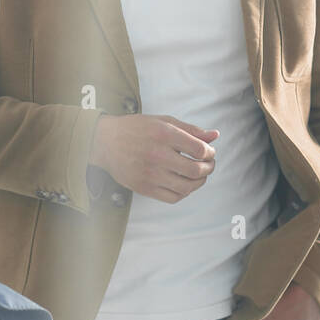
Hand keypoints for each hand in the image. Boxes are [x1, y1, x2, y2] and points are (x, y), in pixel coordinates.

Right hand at [90, 114, 218, 203]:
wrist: (105, 142)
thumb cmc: (136, 129)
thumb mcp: (164, 121)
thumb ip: (191, 129)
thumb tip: (215, 135)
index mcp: (163, 134)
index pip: (198, 149)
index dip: (210, 152)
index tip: (209, 152)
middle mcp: (157, 155)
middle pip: (195, 170)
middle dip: (209, 168)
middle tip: (209, 164)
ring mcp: (150, 174)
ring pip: (187, 187)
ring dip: (200, 182)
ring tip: (200, 174)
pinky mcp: (144, 188)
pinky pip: (173, 197)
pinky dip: (184, 192)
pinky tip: (185, 183)